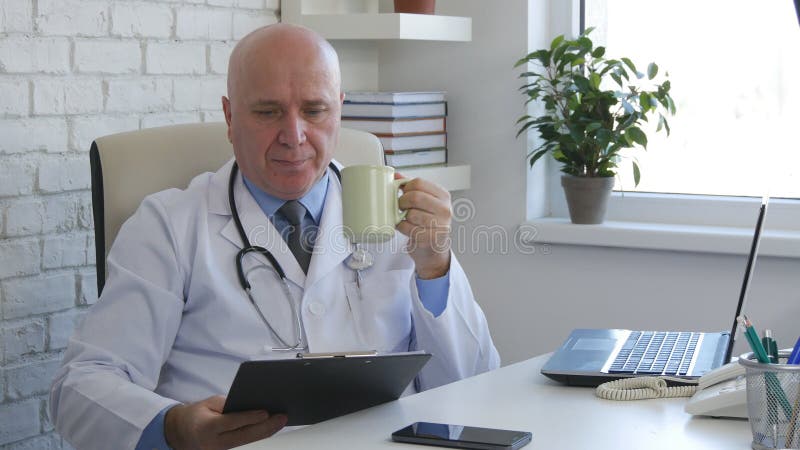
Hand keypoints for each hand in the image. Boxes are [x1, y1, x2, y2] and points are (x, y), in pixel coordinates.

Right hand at [164, 396, 286, 449]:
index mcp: (207, 427)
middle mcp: (213, 443)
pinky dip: (257, 436)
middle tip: (282, 417)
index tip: (266, 412)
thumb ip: (228, 403)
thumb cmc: (196, 414)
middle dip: (265, 427)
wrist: (180, 433)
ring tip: (280, 422)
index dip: (249, 418)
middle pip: (244, 436)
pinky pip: (243, 445)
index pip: (231, 422)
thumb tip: (251, 402)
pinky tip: (269, 428)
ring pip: (246, 443)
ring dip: (265, 432)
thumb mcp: (208, 403)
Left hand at [395, 173, 451, 278]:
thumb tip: (395, 174)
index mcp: (443, 196)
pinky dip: (402, 228)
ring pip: (411, 214)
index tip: (404, 193)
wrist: (433, 249)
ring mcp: (440, 225)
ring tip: (405, 218)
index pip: (419, 182)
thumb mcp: (424, 202)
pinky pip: (408, 228)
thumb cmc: (427, 223)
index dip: (405, 187)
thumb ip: (411, 188)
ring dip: (402, 217)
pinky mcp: (431, 239)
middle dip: (402, 202)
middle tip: (401, 207)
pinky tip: (406, 228)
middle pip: (415, 197)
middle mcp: (445, 209)